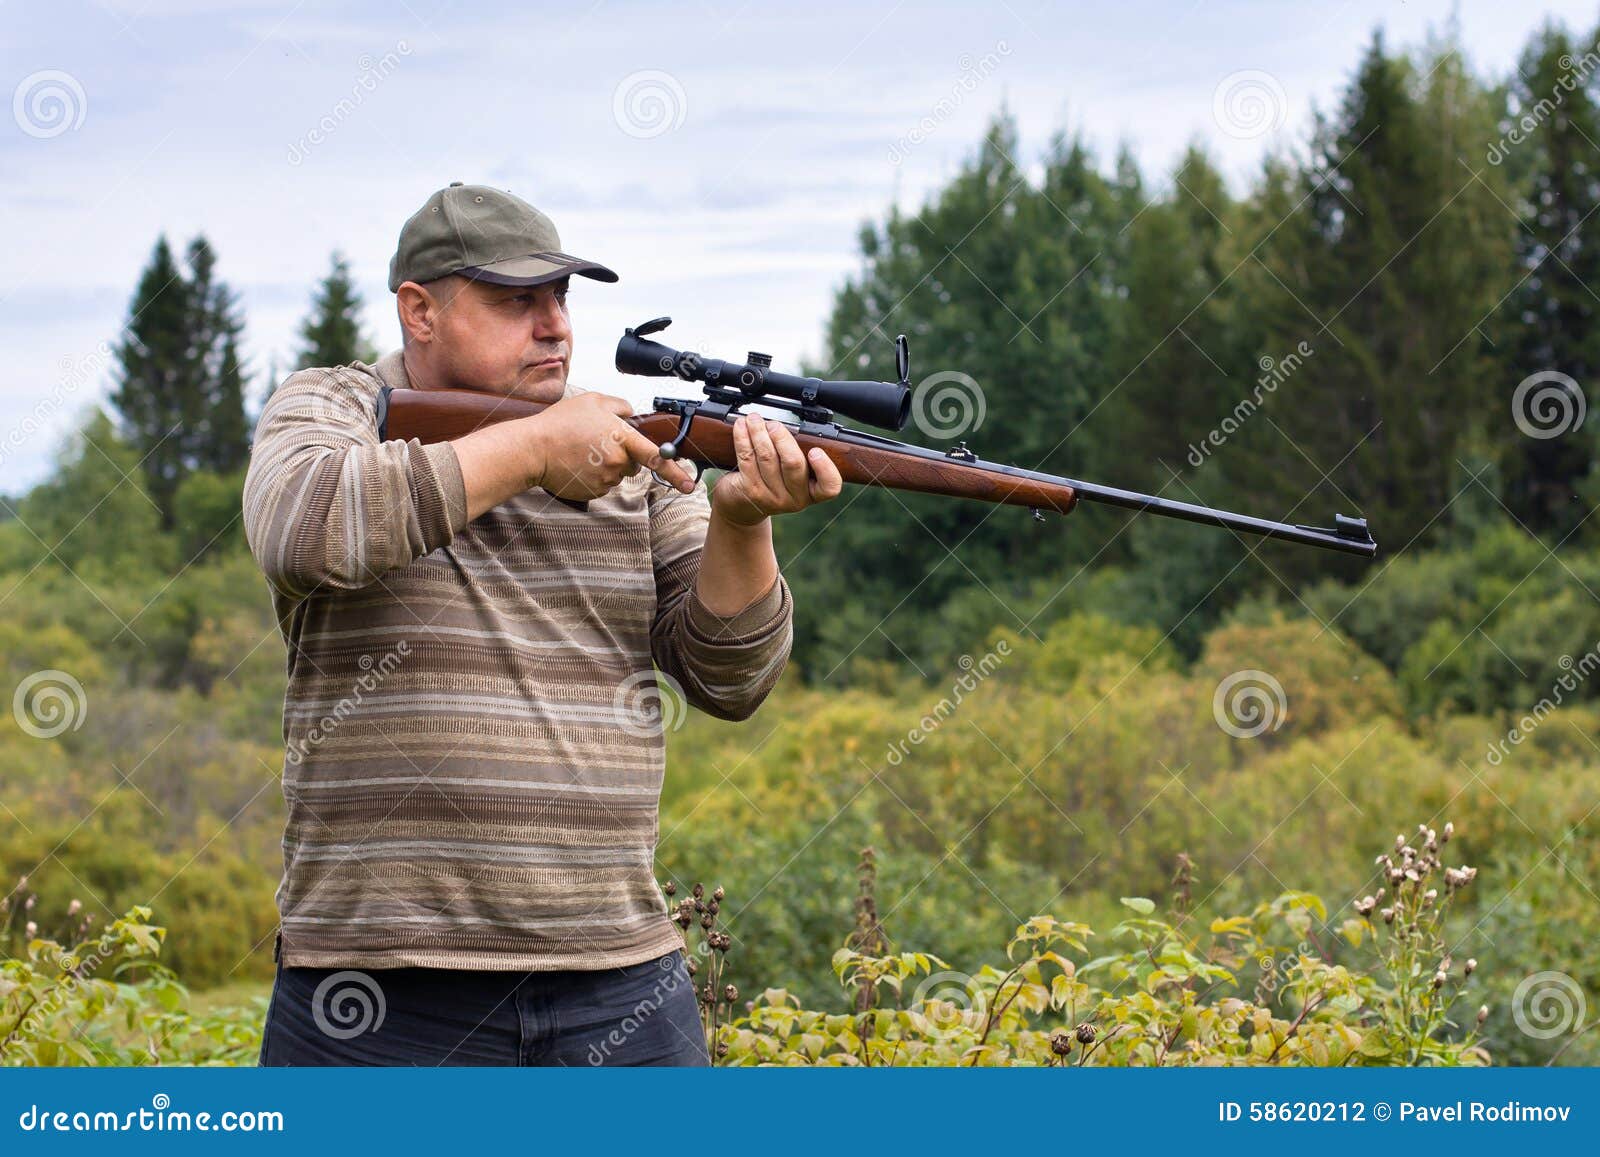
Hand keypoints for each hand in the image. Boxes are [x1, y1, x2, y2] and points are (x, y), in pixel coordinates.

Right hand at [524, 392, 695, 499]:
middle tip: (595, 442)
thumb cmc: (560, 422)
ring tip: (581, 452)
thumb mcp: (592, 401)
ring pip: (616, 475)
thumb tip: (633, 413)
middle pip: (632, 464)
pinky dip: (592, 477)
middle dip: (622, 455)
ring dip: (605, 465)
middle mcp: (617, 463)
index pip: (655, 456)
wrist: (532, 449)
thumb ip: (619, 405)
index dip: (675, 472)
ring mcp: (605, 480)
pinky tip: (576, 464)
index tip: (690, 485)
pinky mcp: (592, 493)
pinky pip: (601, 485)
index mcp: (621, 439)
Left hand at [710, 415, 843, 526]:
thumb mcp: (794, 471)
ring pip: (767, 457)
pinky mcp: (750, 491)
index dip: (825, 468)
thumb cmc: (774, 480)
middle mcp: (795, 498)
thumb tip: (791, 426)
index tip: (816, 451)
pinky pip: (747, 459)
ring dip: (759, 432)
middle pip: (794, 464)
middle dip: (783, 438)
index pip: (830, 486)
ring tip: (754, 419)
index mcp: (812, 492)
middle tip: (774, 424)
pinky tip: (741, 427)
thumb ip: (800, 453)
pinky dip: (743, 438)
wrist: (744, 504)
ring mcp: (772, 497)